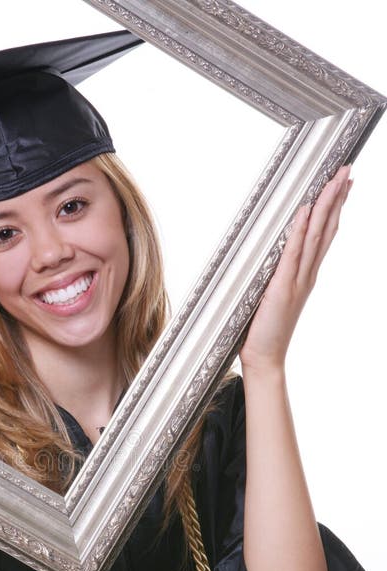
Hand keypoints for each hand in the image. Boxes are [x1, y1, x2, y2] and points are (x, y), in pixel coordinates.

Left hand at [239, 166, 351, 374]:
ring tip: (335, 180)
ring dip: (325, 206)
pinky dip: (299, 231)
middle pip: (326, 229)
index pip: (324, 235)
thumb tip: (276, 257)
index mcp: (306, 276)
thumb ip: (281, 277)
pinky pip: (292, 254)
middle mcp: (306, 275)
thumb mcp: (276, 297)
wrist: (265, 358)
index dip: (335, 209)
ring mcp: (297, 280)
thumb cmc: (266, 330)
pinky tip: (305, 211)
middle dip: (337, 198)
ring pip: (315, 236)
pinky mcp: (282, 288)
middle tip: (348, 170)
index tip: (344, 185)